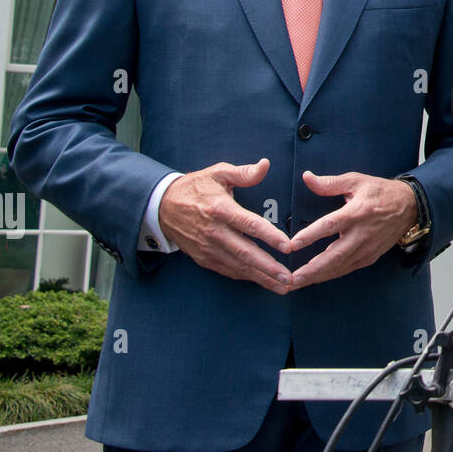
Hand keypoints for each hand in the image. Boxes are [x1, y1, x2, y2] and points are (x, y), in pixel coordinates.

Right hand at [158, 159, 291, 294]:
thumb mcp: (218, 173)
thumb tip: (265, 165)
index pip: (249, 225)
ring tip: (282, 286)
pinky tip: (262, 282)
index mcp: (221, 209)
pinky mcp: (203, 258)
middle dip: (269, 267)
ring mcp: (208, 248)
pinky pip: (228, 270)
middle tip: (289, 278)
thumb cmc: (195, 187)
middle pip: (245, 253)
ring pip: (238, 266)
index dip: (269, 236)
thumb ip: (243, 172)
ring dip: (261, 278)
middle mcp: (214, 232)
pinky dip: (246, 277)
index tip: (287, 246)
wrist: (163, 206)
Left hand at [287, 172, 417, 287]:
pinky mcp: (370, 257)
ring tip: (296, 284)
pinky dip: (330, 275)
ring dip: (317, 277)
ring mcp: (367, 248)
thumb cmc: (380, 192)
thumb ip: (330, 182)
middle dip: (311, 269)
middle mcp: (362, 233)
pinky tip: (315, 279)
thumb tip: (307, 177)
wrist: (409, 207)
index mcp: (356, 212)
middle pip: (334, 255)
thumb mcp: (356, 180)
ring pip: (339, 267)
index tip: (291, 245)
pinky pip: (347, 269)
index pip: (330, 226)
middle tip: (290, 279)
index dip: (310, 236)